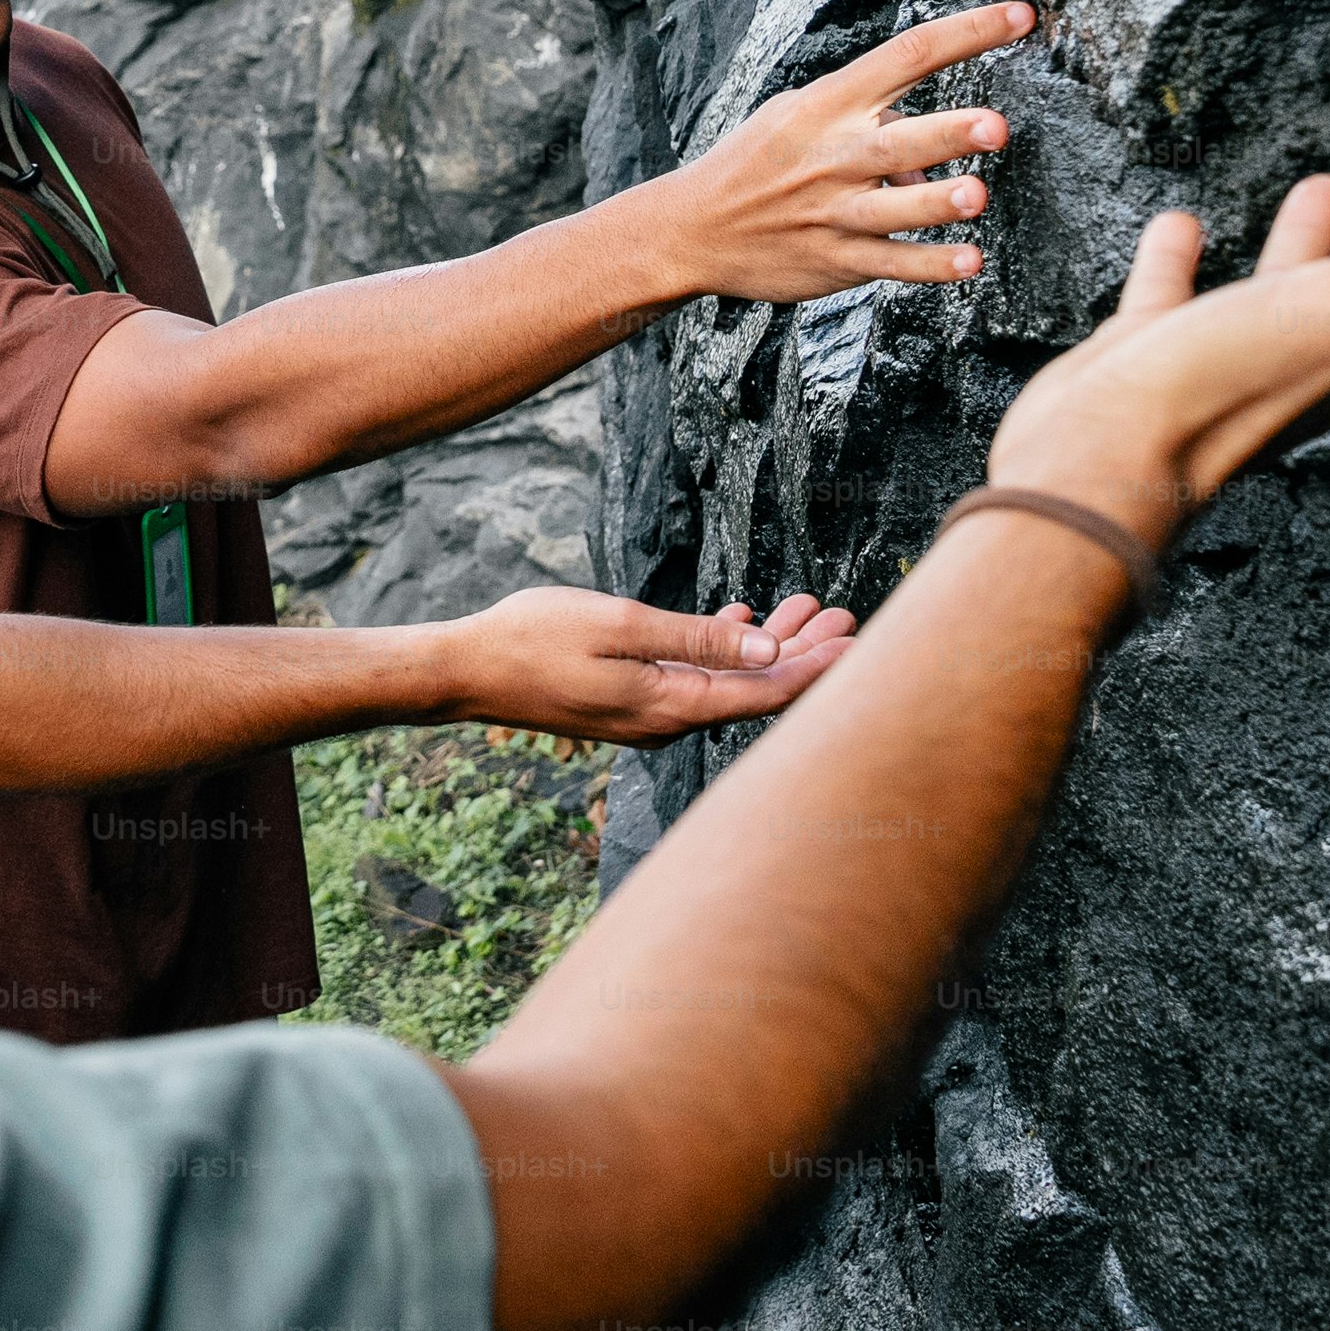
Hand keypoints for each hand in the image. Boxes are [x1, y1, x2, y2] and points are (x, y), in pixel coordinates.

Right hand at [440, 587, 858, 743]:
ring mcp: (649, 715)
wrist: (468, 671)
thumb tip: (768, 650)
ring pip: (729, 683)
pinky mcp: (632, 703)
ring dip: (768, 647)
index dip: (818, 669)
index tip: (860, 642)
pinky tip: (742, 621)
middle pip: (756, 692)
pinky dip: (724, 650)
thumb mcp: (620, 624)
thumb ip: (696, 638)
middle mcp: (668, 721)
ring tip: (807, 609)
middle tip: (844, 615)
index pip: (766, 694)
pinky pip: (695, 679)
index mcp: (670, 706)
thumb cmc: (534, 639)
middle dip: (803, 654)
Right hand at [650, 2, 1033, 302]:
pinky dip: (930, 265)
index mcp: (829, 104)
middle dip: (946, 133)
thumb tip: (930, 136)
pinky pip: (891, 264)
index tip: (1021, 16)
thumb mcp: (796, 115)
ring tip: (977, 196)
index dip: (967, 33)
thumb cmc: (756, 163)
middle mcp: (834, 156)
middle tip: (994, 127)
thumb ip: (864, 115)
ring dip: (937, 203)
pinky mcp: (835, 260)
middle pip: (897, 141)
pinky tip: (969, 263)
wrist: (690, 231)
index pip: (906, 55)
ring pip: (894, 210)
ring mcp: (834, 212)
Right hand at [983, 171, 1329, 548]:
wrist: (1104, 457)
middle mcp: (1311, 358)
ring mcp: (1232, 358)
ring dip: (1308, 241)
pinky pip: (1178, 296)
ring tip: (1320, 186)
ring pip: (1285, 290)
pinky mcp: (1156, 357)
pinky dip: (1186, 259)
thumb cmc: (1229, 388)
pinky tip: (1182, 226)